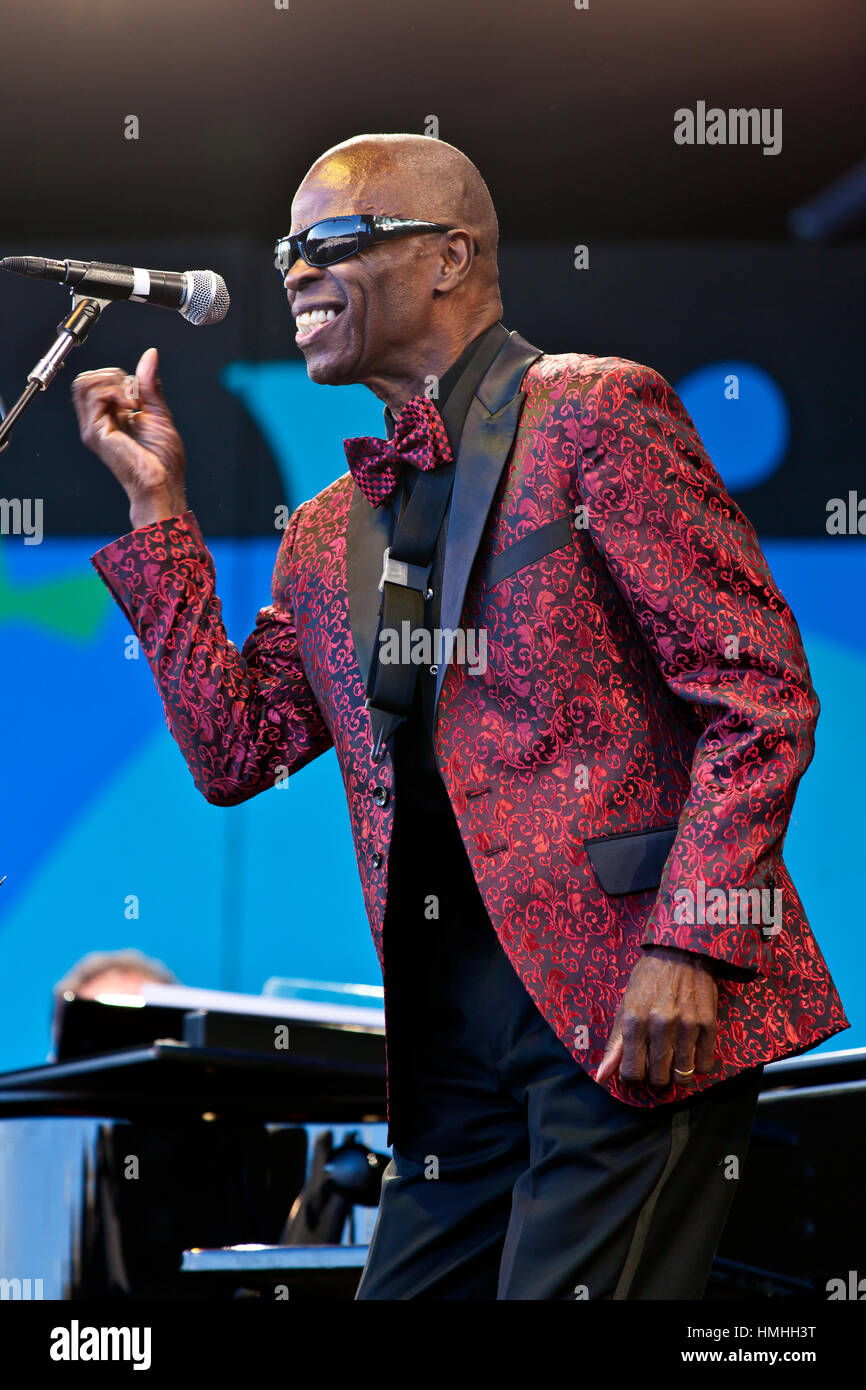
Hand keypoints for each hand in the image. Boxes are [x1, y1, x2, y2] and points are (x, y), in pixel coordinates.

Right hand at [71, 346, 187, 526]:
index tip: (141, 392)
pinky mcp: (95, 433)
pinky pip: (94, 397)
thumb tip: (151, 355)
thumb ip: (150, 384)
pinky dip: (116, 392)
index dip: (118, 376)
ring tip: (134, 400)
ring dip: (114, 382)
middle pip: (85, 380)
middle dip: (112, 375)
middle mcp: (97, 422)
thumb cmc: (164, 459)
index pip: (96, 381)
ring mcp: (93, 427)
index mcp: (110, 417)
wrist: (163, 482)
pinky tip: (133, 407)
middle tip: (136, 393)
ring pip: (84, 384)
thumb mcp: (159, 411)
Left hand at [596, 946, 718, 1088]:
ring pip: (683, 1075)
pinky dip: (697, 1065)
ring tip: (673, 1059)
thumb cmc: (648, 979)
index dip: (632, 1077)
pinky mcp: (709, 1024)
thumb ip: (615, 1044)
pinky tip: (690, 1051)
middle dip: (655, 1077)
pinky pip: (705, 1065)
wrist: (681, 951)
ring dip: (677, 1074)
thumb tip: (602, 1077)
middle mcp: (661, 1024)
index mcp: (635, 1020)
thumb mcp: (625, 1005)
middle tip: (655, 1063)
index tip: (636, 1069)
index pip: (632, 1072)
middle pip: (659, 1078)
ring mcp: (687, 1025)